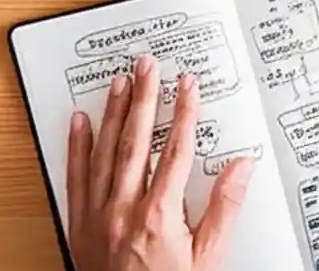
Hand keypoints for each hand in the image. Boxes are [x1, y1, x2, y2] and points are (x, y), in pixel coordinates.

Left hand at [66, 54, 253, 270]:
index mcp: (160, 216)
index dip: (184, 113)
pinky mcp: (80, 224)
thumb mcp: (209, 259)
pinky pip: (77, 177)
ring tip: (121, 82)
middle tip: (149, 66)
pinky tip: (80, 121)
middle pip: (136, 142)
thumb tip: (242, 168)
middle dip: (146, 98)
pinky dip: (77, 146)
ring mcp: (99, 215)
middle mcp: (125, 210)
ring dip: (114, 113)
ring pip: (105, 152)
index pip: (175, 151)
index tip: (188, 85)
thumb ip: (224, 210)